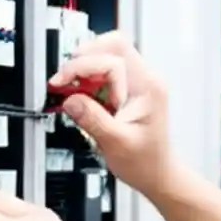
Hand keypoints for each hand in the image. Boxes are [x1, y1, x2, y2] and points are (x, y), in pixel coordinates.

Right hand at [50, 31, 177, 195]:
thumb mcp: (116, 143)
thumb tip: (70, 100)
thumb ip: (92, 119)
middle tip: (65, 79)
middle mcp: (146, 79)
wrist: (158, 174)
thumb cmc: (146, 162)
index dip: (83, 66)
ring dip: (85, 69)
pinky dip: (89, 79)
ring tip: (71, 90)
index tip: (63, 81)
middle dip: (83, 59)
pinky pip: (106, 71)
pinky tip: (82, 97)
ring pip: (107, 55)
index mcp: (147, 88)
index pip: (112, 59)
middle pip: (111, 45)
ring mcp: (138, 82)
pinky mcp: (130, 89)